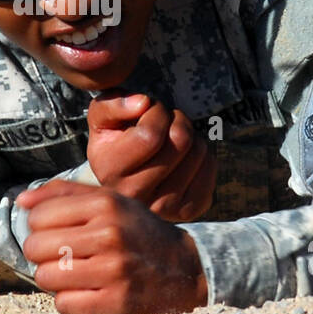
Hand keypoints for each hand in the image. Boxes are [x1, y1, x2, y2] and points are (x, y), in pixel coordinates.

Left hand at [17, 179, 208, 313]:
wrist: (186, 268)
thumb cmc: (138, 231)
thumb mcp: (109, 201)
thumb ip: (63, 194)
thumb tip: (21, 201)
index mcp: (105, 204)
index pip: (38, 216)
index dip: (41, 226)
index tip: (58, 232)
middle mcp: (109, 234)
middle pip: (35, 247)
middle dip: (43, 253)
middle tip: (64, 255)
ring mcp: (114, 271)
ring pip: (46, 277)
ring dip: (55, 278)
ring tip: (75, 273)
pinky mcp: (117, 303)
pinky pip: (64, 305)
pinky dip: (69, 301)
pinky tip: (87, 291)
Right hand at [86, 90, 216, 221]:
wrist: (125, 180)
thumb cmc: (115, 143)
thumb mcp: (102, 119)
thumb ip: (113, 103)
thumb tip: (143, 103)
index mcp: (109, 170)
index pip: (151, 134)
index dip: (157, 112)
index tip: (150, 111)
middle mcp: (135, 195)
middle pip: (180, 141)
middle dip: (177, 120)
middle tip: (166, 123)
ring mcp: (163, 207)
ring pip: (198, 152)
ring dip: (190, 135)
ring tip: (173, 140)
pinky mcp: (188, 210)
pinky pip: (210, 167)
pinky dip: (202, 153)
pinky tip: (184, 157)